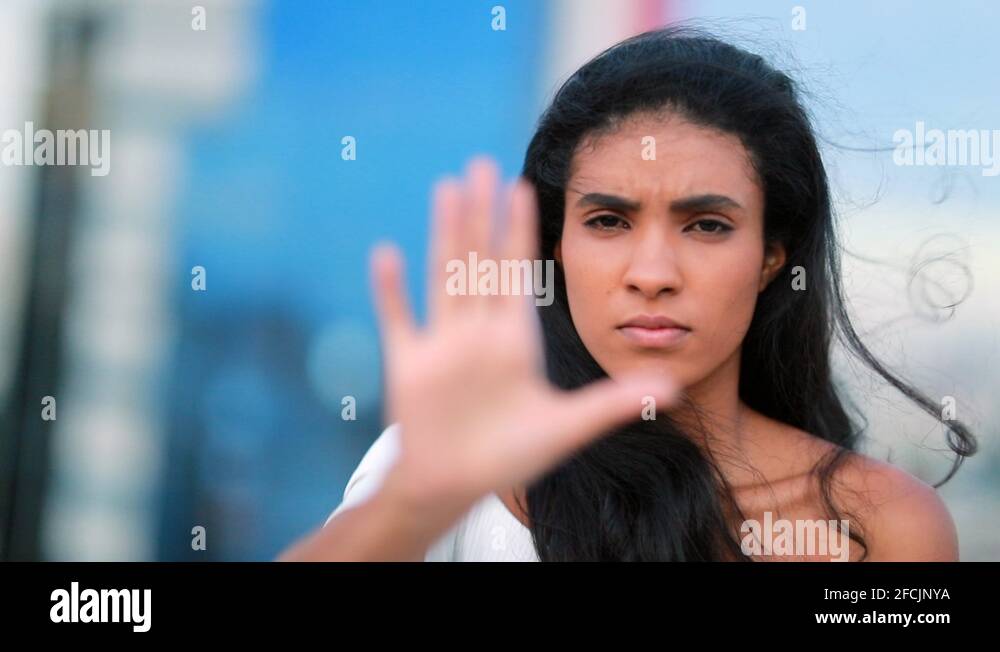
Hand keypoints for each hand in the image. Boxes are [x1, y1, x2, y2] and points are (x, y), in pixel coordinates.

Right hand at [370, 156, 677, 516]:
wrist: (454, 486)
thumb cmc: (510, 456)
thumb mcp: (567, 427)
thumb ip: (614, 403)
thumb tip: (675, 387)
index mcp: (514, 339)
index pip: (517, 273)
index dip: (520, 230)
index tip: (523, 188)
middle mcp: (478, 332)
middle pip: (480, 261)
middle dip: (482, 214)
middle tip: (481, 165)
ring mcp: (443, 345)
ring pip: (444, 276)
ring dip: (445, 234)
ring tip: (446, 189)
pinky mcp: (411, 365)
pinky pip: (399, 320)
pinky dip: (391, 291)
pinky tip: (385, 253)